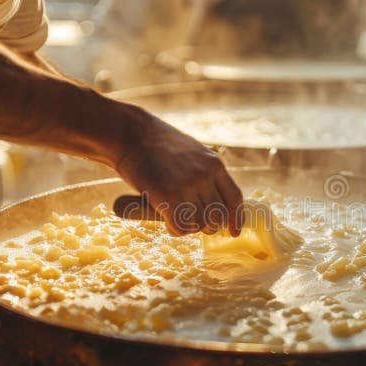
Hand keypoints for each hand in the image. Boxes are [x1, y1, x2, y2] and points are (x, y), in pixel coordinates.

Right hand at [112, 107, 243, 236]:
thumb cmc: (156, 144)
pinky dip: (174, 229)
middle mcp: (205, 175)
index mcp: (214, 164)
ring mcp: (188, 185)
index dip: (236, 219)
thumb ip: (204, 173)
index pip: (235, 199)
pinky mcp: (168, 195)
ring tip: (173, 217)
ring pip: (200, 224)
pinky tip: (166, 221)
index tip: (233, 233)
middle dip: (207, 225)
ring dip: (188, 227)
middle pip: (218, 217)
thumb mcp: (191, 152)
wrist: (130, 133)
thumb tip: (211, 202)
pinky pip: (181, 227)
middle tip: (190, 220)